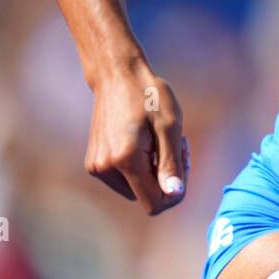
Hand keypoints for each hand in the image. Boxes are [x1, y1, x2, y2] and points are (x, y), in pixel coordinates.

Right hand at [84, 58, 188, 215]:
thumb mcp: (170, 125)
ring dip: (153, 171)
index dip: (175, 191)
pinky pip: (124, 179)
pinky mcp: (94, 163)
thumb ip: (171, 163)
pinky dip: (139, 166)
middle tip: (177, 144)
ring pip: (136, 189)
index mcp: (125, 159)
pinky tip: (145, 141)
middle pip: (146, 196)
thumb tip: (174, 195)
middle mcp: (105, 168)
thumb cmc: (149, 95)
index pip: (155, 203)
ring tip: (160, 140)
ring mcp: (97, 167)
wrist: (117, 75)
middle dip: (166, 177)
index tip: (183, 160)